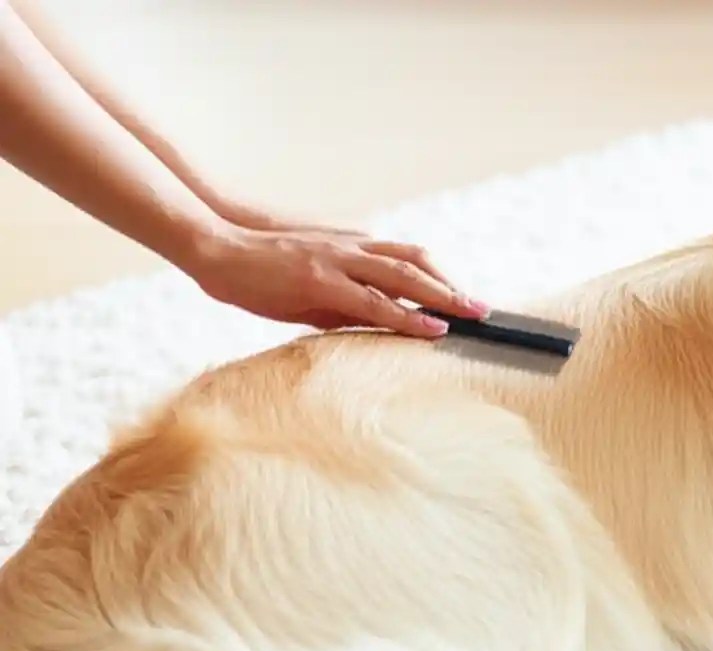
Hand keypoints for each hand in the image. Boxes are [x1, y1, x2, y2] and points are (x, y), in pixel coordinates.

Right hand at [183, 224, 489, 338]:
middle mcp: (352, 246)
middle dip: (453, 287)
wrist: (214, 245)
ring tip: (471, 316)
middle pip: (417, 261)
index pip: (406, 258)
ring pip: (406, 275)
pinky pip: (375, 300)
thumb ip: (343, 300)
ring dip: (444, 296)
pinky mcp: (321, 279)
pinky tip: (430, 327)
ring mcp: (338, 259)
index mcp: (350, 245)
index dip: (438, 276)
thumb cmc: (257, 268)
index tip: (463, 298)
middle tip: (483, 310)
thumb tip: (373, 323)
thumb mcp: (309, 285)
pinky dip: (409, 314)